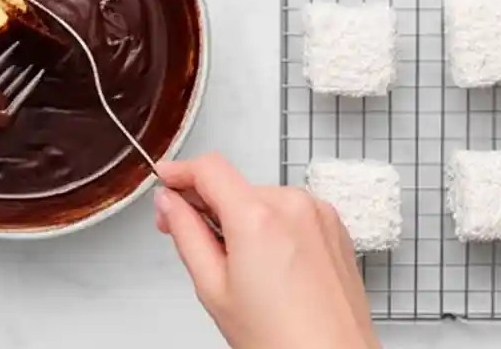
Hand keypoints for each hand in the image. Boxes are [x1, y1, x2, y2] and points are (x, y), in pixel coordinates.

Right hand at [154, 155, 377, 348]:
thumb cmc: (282, 339)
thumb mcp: (213, 288)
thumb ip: (185, 233)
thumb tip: (170, 203)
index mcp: (258, 217)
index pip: (209, 168)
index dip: (180, 172)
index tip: (166, 181)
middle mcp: (293, 205)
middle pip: (234, 186)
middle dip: (208, 206)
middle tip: (192, 240)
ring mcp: (319, 213)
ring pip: (261, 199)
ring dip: (241, 218)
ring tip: (240, 267)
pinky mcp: (334, 226)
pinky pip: (289, 212)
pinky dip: (271, 227)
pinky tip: (269, 265)